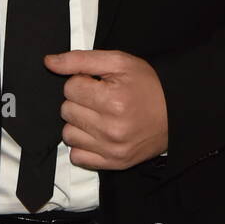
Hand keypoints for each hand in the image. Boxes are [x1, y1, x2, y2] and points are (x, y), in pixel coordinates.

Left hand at [45, 49, 167, 169]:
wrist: (176, 113)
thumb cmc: (147, 85)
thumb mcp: (119, 62)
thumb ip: (80, 60)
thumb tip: (49, 62)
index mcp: (113, 100)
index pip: (69, 88)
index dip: (81, 82)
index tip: (97, 83)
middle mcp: (111, 128)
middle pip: (66, 111)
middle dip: (79, 101)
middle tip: (100, 99)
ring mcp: (111, 149)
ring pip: (68, 134)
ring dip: (79, 123)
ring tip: (98, 116)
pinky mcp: (113, 163)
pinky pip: (77, 157)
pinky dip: (83, 145)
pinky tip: (97, 134)